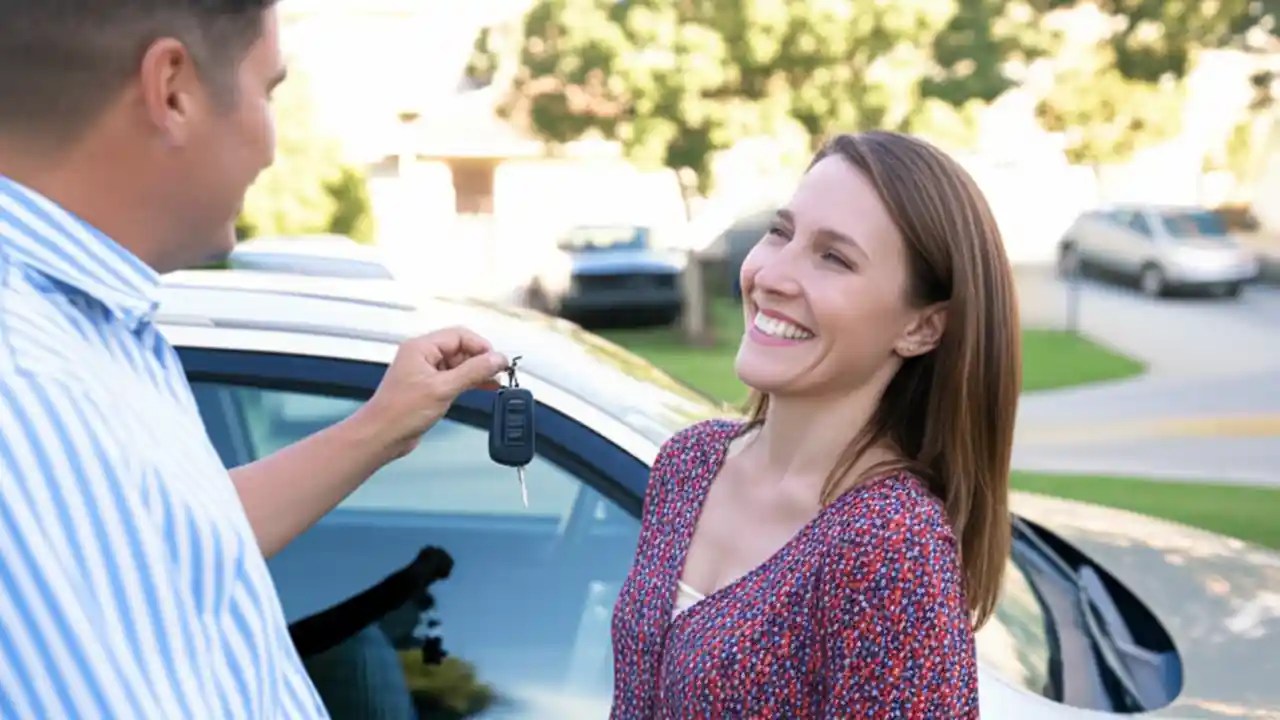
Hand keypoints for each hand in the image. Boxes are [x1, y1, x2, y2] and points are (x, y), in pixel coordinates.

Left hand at [357, 326, 507, 457]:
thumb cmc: (401, 412)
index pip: (459, 335)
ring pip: (458, 365)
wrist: (381, 436)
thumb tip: (497, 359)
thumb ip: (473, 371)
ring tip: (495, 383)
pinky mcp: (428, 388)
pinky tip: (482, 388)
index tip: (497, 361)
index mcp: (421, 347)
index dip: (481, 347)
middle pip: (460, 349)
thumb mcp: (443, 388)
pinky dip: (468, 382)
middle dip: (481, 360)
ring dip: (477, 372)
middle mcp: (422, 356)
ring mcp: (425, 372)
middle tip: (499, 373)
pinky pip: (453, 378)